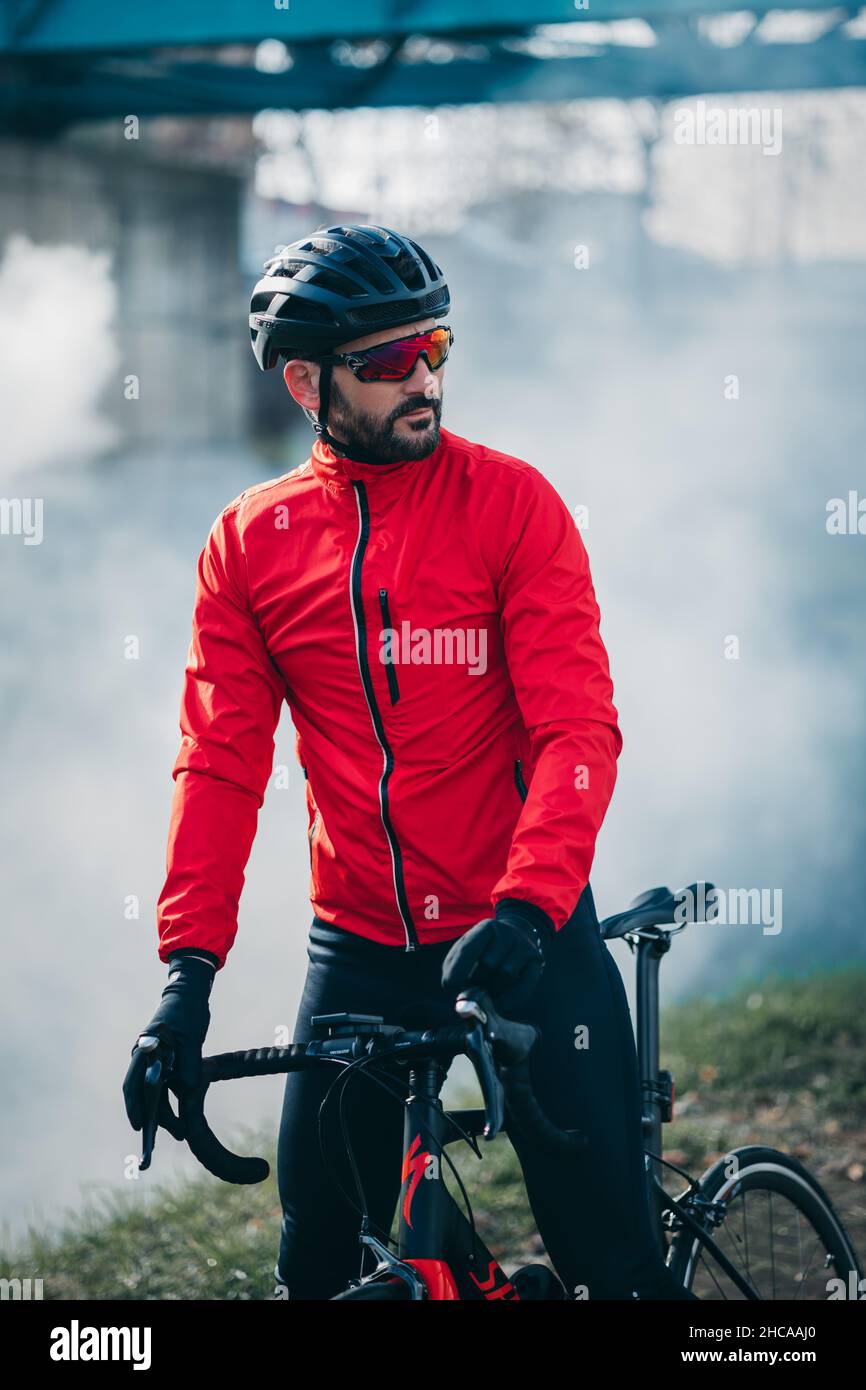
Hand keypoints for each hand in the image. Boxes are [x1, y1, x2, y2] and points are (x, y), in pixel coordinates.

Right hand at [123, 951, 216, 1131]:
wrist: (189, 994)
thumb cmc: (187, 1012)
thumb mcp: (191, 1038)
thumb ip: (188, 1062)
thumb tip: (189, 1088)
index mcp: (145, 1049)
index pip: (134, 1083)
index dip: (135, 1106)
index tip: (140, 1127)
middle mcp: (145, 1058)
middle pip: (143, 1094)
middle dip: (152, 1118)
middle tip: (162, 1141)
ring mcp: (154, 1061)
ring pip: (154, 1094)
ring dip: (165, 1114)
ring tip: (181, 1133)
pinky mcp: (166, 1063)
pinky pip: (165, 1088)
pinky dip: (172, 1102)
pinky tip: (181, 1120)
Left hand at [441, 900, 553, 1013]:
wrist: (518, 936)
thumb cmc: (485, 949)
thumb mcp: (467, 949)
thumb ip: (454, 966)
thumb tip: (450, 987)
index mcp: (486, 927)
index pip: (469, 948)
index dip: (458, 969)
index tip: (450, 986)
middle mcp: (507, 933)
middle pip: (488, 963)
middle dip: (477, 981)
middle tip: (471, 990)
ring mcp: (524, 946)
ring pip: (506, 974)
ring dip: (493, 989)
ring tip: (486, 993)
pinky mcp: (536, 962)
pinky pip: (525, 985)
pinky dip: (511, 999)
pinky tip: (500, 1005)